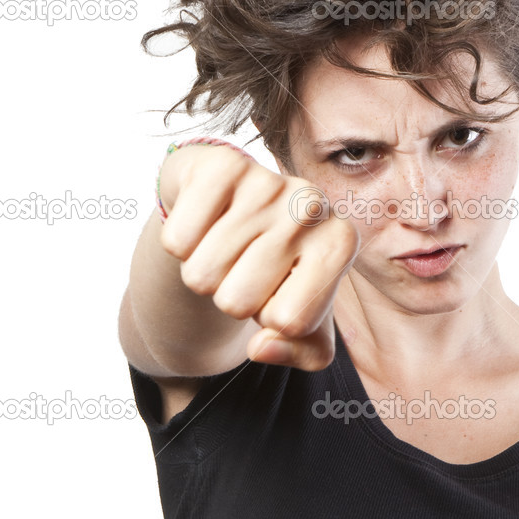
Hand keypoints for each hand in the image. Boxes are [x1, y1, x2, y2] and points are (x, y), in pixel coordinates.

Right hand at [157, 144, 359, 369]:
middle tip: (245, 267)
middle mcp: (313, 206)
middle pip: (237, 303)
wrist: (235, 203)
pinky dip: (180, 244)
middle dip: (232, 298)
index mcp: (341, 244)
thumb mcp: (305, 320)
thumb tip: (262, 347)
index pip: (289, 323)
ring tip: (226, 246)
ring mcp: (269, 181)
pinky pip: (177, 241)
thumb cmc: (277, 268)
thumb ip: (304, 353)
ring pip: (201, 275)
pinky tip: (204, 222)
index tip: (278, 290)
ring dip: (203, 273)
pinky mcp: (223, 165)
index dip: (271, 320)